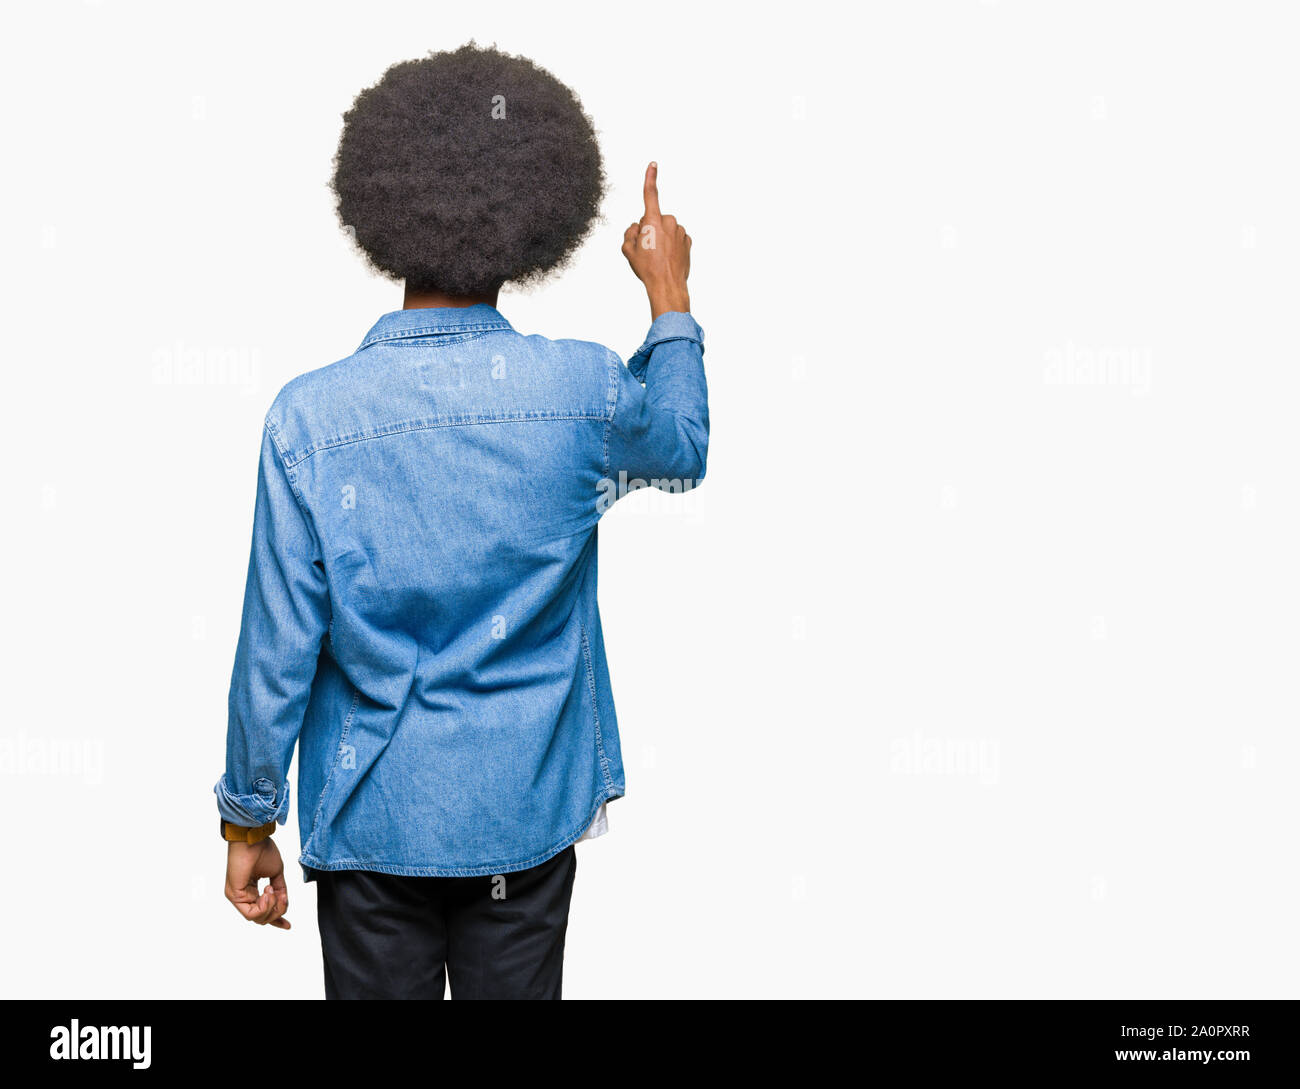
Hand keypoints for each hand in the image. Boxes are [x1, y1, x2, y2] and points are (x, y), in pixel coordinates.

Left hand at [224, 837, 290, 929]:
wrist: (253, 839)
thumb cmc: (262, 850)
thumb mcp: (276, 873)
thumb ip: (280, 889)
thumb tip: (283, 902)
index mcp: (251, 890)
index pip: (262, 911)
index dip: (276, 919)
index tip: (288, 925)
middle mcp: (243, 896)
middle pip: (261, 918)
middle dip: (277, 912)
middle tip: (283, 898)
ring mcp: (238, 897)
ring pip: (257, 918)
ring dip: (271, 908)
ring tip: (274, 892)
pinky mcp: (235, 896)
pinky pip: (251, 913)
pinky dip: (264, 907)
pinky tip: (269, 893)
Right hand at [621, 162, 691, 319]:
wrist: (667, 286)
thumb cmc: (647, 269)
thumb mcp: (628, 250)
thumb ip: (629, 232)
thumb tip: (636, 227)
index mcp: (653, 221)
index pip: (650, 194)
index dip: (650, 178)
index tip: (653, 164)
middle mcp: (669, 222)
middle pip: (654, 219)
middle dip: (649, 230)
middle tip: (646, 250)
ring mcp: (680, 231)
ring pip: (665, 229)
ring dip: (660, 239)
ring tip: (657, 257)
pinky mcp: (688, 241)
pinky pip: (675, 238)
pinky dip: (670, 245)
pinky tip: (667, 258)